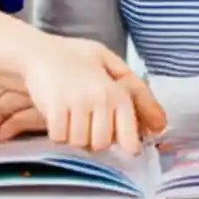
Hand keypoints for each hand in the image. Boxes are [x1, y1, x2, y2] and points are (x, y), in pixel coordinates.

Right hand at [22, 37, 167, 153]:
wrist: (39, 51)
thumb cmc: (75, 57)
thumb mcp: (111, 64)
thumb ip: (135, 91)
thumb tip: (159, 125)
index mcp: (117, 92)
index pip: (130, 137)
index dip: (126, 146)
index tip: (122, 147)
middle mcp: (101, 99)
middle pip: (102, 144)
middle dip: (93, 139)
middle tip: (86, 123)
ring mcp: (78, 104)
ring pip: (80, 143)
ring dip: (73, 135)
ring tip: (70, 115)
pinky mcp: (56, 109)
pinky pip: (59, 138)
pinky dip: (56, 132)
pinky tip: (56, 115)